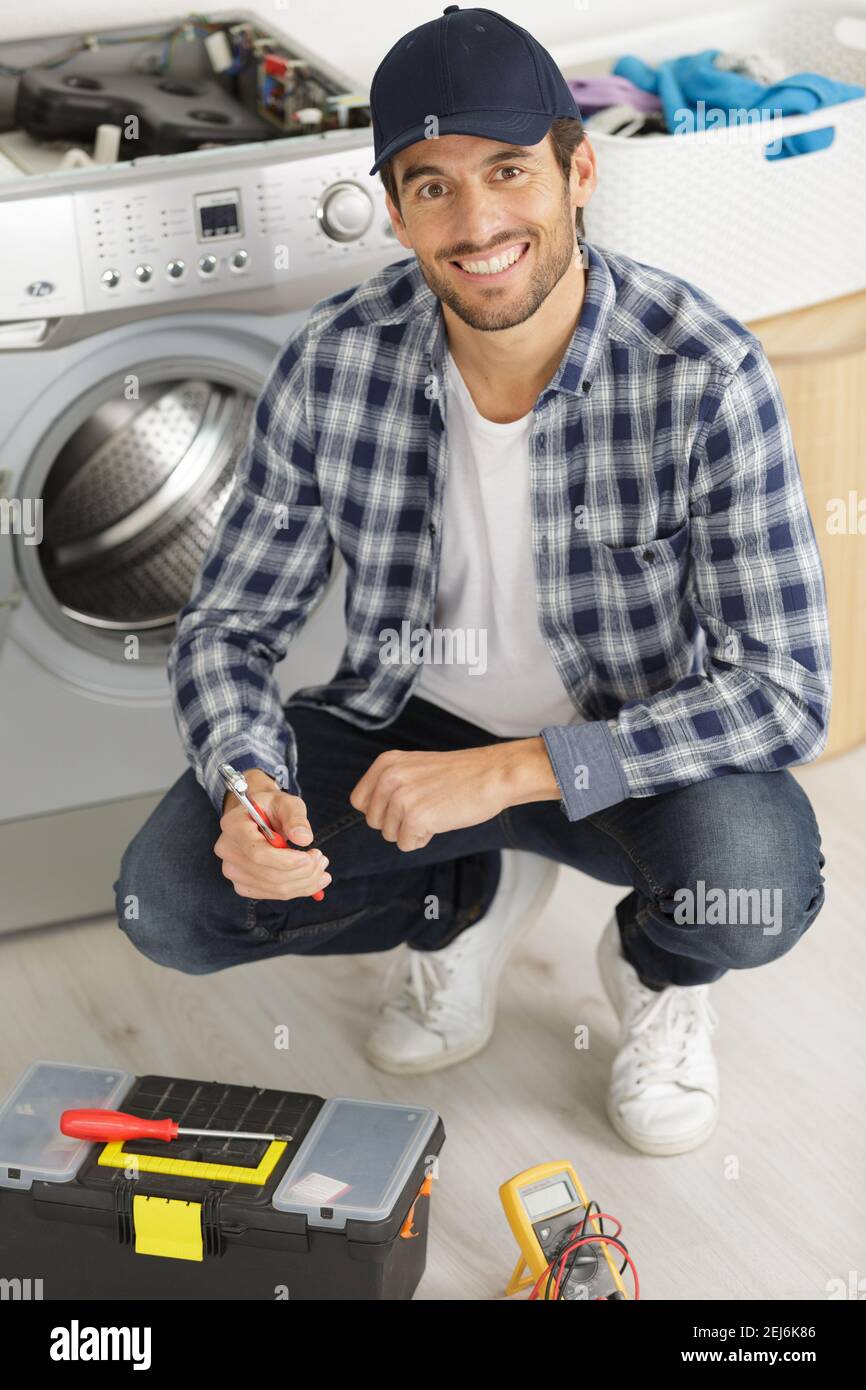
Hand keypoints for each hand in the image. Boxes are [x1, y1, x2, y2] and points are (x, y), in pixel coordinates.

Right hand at [215, 772, 331, 900]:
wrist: (259, 815)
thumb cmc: (272, 806)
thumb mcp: (286, 802)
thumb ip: (296, 817)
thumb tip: (304, 838)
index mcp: (233, 825)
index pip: (257, 853)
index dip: (286, 860)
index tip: (310, 857)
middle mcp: (227, 850)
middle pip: (268, 874)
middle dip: (302, 871)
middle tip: (322, 859)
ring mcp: (232, 870)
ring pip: (274, 888)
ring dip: (305, 882)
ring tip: (321, 866)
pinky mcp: (243, 884)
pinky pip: (273, 894)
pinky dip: (298, 889)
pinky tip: (313, 878)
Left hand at [349, 745, 513, 850]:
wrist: (493, 775)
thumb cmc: (459, 775)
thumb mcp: (414, 767)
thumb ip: (390, 783)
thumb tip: (370, 812)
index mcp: (386, 763)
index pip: (359, 801)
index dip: (381, 810)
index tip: (405, 804)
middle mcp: (389, 778)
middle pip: (373, 821)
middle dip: (397, 822)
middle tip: (426, 806)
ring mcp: (401, 798)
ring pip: (389, 835)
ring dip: (412, 830)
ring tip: (436, 810)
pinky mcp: (415, 818)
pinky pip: (406, 845)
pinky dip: (423, 839)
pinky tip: (441, 821)